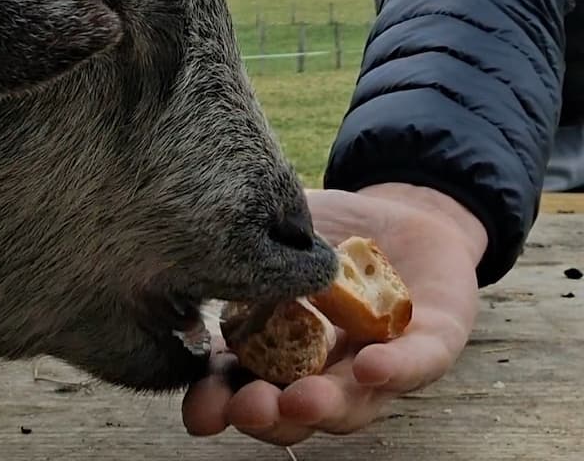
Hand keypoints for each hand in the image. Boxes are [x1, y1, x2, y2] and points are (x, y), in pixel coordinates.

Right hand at [182, 183, 486, 447]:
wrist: (408, 211)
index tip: (199, 410)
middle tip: (246, 408)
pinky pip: (416, 365)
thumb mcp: (280, 229)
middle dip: (269, 416)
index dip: (220, 404)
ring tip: (301, 400)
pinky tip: (371, 366)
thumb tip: (193, 238)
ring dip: (326, 406)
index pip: (244, 386)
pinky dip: (395, 370)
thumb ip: (244, 237)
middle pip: (295, 411)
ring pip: (354, 402)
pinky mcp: (433, 344)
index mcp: (283, 348)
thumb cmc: (332, 226)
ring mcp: (380, 362)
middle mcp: (329, 369)